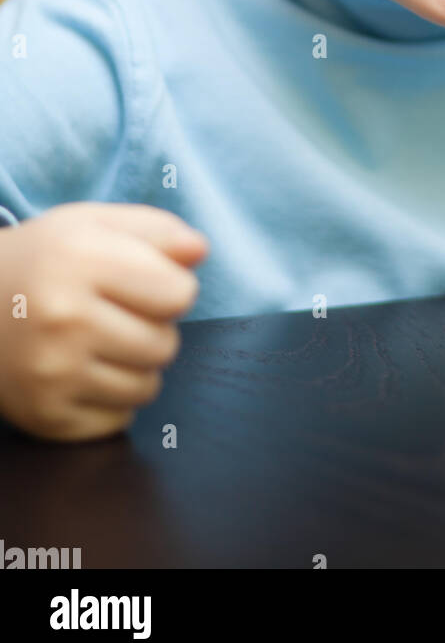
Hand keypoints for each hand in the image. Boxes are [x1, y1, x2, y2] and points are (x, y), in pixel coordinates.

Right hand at [0, 201, 208, 440]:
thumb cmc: (45, 260)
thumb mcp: (94, 223)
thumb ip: (156, 230)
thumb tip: (200, 251)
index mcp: (81, 260)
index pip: (180, 294)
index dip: (170, 287)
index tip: (142, 283)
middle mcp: (65, 318)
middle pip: (166, 345)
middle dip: (153, 329)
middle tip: (115, 315)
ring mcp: (53, 372)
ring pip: (148, 387)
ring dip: (135, 367)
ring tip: (98, 343)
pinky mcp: (45, 415)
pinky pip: (119, 419)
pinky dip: (110, 401)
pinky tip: (81, 372)